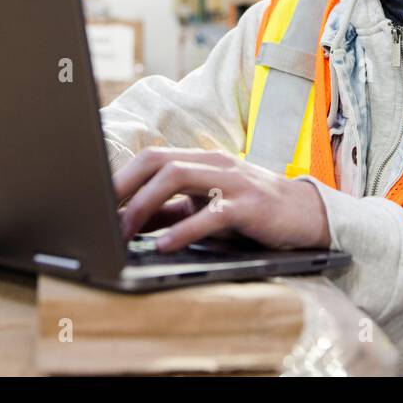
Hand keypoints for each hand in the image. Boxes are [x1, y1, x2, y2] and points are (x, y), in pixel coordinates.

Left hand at [113, 147, 330, 252]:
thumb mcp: (208, 205)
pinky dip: (184, 229)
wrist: (307, 214)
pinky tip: (165, 245)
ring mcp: (232, 181)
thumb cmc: (252, 210)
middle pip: (158, 161)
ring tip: (124, 230)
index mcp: (200, 160)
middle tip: (101, 215)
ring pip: (178, 177)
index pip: (151, 158)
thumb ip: (172, 209)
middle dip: (124, 187)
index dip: (120, 177)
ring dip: (144, 205)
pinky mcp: (250, 205)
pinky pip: (212, 214)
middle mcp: (213, 163)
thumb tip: (128, 220)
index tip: (95, 202)